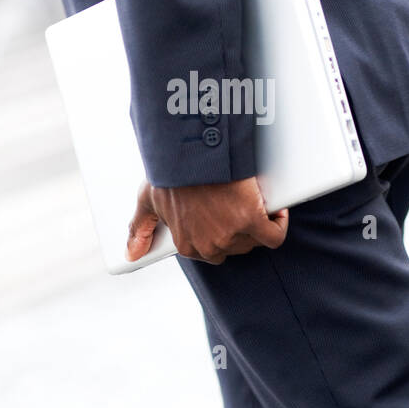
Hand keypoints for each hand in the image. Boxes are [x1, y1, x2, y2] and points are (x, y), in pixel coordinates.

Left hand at [127, 176, 288, 264]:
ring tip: (251, 200)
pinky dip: (278, 224)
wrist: (190, 151)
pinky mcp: (250, 221)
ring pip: (255, 241)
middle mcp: (208, 245)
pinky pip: (273, 236)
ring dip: (258, 224)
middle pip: (236, 248)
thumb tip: (130, 256)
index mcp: (187, 245)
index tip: (225, 217)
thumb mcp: (148, 201)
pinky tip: (275, 210)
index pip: (213, 253)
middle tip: (238, 205)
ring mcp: (230, 235)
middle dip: (240, 230)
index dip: (222, 234)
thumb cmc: (169, 172)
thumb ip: (140, 229)